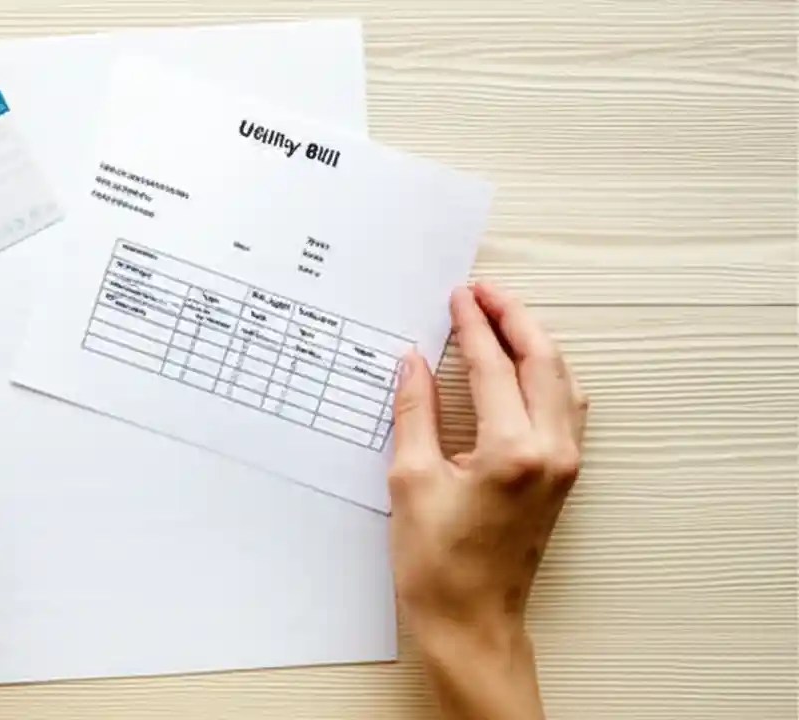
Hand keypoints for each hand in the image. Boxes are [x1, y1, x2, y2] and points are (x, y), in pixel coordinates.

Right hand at [389, 283, 587, 719]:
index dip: (471, 326)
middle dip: (511, 318)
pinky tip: (525, 367)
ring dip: (533, 342)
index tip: (456, 298)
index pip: (493, 366)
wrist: (471, 622)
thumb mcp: (411, 480)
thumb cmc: (437, 565)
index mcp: (513, 450)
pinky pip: (566, 407)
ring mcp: (565, 465)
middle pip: (541, 361)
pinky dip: (546, 375)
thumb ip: (415, 412)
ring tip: (501, 318)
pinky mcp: (563, 477)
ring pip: (561, 380)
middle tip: (481, 293)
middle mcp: (551, 451)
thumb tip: (412, 362)